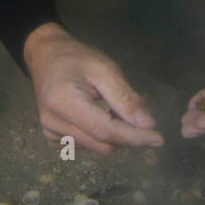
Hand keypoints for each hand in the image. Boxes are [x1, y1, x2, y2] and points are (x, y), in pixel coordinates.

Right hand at [24, 23, 164, 155]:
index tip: (158, 139)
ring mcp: (51, 134)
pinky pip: (87, 146)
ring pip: (97, 147)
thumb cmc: (76, 58)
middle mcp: (53, 124)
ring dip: (115, 135)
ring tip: (114, 108)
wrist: (46, 57)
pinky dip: (101, 136)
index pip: (105, 130)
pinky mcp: (53, 139)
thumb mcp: (105, 69)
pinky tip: (100, 115)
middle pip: (103, 144)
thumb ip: (126, 98)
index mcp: (64, 102)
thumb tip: (148, 125)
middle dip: (128, 136)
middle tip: (141, 117)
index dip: (134, 137)